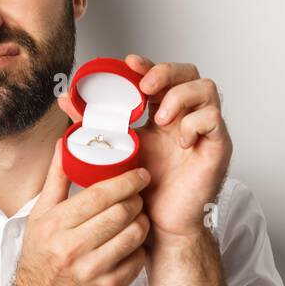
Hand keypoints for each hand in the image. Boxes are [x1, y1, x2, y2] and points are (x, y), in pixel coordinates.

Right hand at [9, 146, 151, 285]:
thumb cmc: (40, 260)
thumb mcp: (40, 218)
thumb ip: (56, 179)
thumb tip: (65, 143)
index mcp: (55, 225)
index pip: (100, 195)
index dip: (126, 181)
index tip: (140, 174)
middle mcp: (71, 248)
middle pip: (120, 213)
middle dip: (136, 200)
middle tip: (139, 196)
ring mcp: (90, 271)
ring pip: (133, 235)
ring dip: (142, 223)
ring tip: (138, 218)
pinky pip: (137, 261)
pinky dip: (139, 249)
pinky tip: (133, 244)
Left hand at [59, 55, 231, 246]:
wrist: (158, 223)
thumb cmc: (143, 190)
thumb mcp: (115, 148)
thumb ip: (94, 123)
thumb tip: (66, 98)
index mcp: (163, 114)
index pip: (163, 76)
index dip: (148, 64)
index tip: (129, 63)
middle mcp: (186, 117)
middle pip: (189, 73)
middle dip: (166, 72)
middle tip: (145, 87)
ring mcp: (204, 130)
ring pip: (206, 88)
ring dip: (180, 96)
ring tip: (161, 118)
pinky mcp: (217, 146)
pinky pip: (214, 119)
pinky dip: (195, 123)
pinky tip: (180, 141)